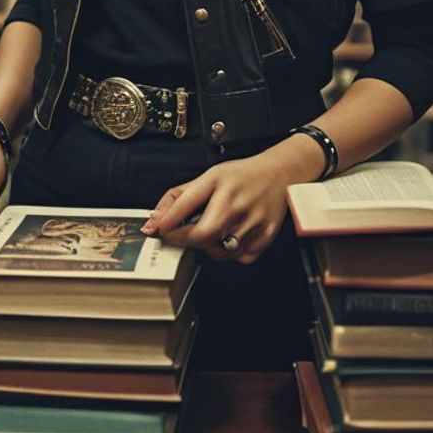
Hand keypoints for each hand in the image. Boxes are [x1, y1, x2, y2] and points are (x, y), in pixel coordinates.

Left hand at [140, 140, 317, 263]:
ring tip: (213, 231)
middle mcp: (236, 202)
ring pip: (220, 252)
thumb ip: (179, 198)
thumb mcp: (208, 177)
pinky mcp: (266, 236)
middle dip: (186, 240)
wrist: (279, 174)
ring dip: (209, 247)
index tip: (160, 230)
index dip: (166, 223)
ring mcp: (253, 221)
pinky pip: (240, 258)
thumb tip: (153, 222)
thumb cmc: (240, 176)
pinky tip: (233, 236)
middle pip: (203, 235)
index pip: (184, 207)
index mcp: (218, 182)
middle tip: (183, 236)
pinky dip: (232, 253)